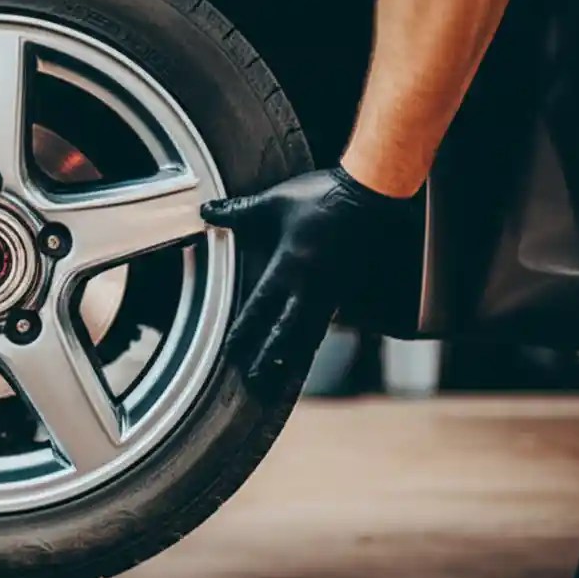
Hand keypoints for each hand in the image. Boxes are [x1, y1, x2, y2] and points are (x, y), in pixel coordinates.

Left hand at [200, 168, 414, 380]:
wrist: (372, 194)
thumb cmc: (322, 196)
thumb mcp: (273, 202)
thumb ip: (238, 211)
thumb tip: (206, 212)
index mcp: (288, 268)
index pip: (260, 309)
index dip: (245, 333)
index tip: (232, 353)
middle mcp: (310, 287)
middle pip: (285, 334)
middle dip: (269, 360)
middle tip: (255, 383)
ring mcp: (332, 290)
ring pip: (308, 334)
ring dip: (291, 358)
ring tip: (279, 380)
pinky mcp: (347, 287)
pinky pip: (326, 321)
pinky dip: (313, 341)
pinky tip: (307, 349)